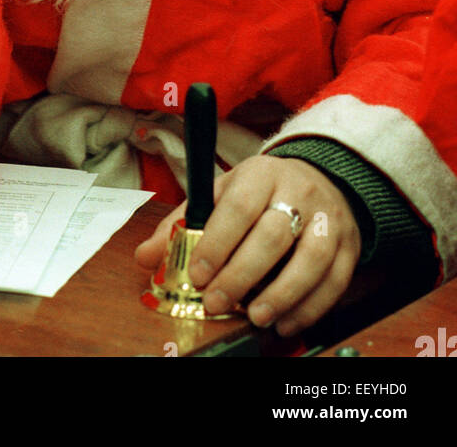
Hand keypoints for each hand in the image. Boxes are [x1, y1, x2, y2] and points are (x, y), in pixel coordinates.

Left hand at [135, 155, 361, 336]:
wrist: (318, 178)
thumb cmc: (259, 194)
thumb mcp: (220, 195)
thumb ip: (181, 225)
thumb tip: (145, 256)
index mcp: (260, 174)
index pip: (237, 206)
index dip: (216, 243)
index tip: (196, 274)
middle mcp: (298, 191)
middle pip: (273, 235)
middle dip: (241, 275)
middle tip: (217, 303)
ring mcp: (328, 217)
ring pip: (311, 259)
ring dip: (281, 295)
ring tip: (255, 317)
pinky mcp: (349, 245)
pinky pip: (335, 280)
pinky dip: (310, 308)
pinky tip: (285, 321)